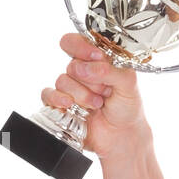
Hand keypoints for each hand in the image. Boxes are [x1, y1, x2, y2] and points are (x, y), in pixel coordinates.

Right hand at [41, 34, 148, 158]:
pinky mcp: (60, 104)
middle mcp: (81, 71)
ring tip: (97, 104)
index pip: (78, 42)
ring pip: (63, 80)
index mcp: (96, 60)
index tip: (95, 57)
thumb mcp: (129, 84)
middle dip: (90, 80)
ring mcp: (70, 88)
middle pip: (72, 64)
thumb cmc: (127, 107)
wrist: (122, 135)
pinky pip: (49, 95)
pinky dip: (59, 99)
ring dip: (82, 94)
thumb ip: (111, 70)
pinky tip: (71, 105)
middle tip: (105, 90)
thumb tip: (86, 67)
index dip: (82, 47)